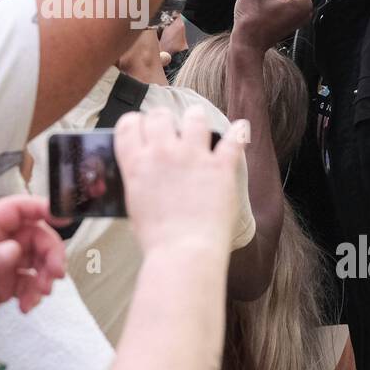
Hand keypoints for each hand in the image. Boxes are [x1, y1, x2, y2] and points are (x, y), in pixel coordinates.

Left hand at [0, 195, 66, 342]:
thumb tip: (16, 249)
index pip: (14, 209)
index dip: (39, 207)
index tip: (62, 218)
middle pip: (34, 235)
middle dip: (50, 251)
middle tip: (54, 275)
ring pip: (36, 259)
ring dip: (45, 274)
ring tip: (39, 295)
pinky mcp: (2, 286)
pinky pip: (29, 282)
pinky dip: (34, 293)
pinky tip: (26, 308)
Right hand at [115, 106, 246, 255]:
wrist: (184, 254)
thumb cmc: (158, 240)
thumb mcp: (134, 207)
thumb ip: (138, 182)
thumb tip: (144, 173)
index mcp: (136, 164)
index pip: (129, 124)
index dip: (135, 123)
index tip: (142, 129)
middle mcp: (163, 153)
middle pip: (160, 115)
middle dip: (164, 119)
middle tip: (170, 131)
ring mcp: (194, 157)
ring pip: (195, 118)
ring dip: (196, 121)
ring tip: (199, 128)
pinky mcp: (221, 167)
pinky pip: (234, 138)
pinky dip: (238, 132)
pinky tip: (240, 129)